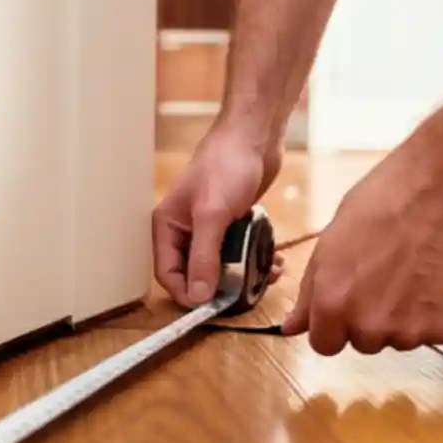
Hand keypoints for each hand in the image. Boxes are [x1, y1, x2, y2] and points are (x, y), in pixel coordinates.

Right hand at [153, 129, 284, 306]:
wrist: (254, 135)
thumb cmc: (226, 165)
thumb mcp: (213, 215)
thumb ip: (204, 258)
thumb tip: (198, 296)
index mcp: (168, 227)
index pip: (168, 274)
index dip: (186, 294)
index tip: (210, 307)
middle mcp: (185, 230)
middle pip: (196, 274)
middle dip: (221, 286)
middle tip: (245, 293)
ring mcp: (210, 228)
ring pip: (222, 267)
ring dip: (245, 275)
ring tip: (267, 275)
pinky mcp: (233, 225)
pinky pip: (241, 253)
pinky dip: (256, 260)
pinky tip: (274, 260)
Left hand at [282, 148, 442, 354]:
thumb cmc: (386, 203)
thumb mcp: (331, 241)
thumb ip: (310, 292)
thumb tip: (291, 328)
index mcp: (332, 306)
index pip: (324, 345)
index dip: (336, 324)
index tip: (351, 302)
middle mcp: (368, 327)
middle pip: (365, 342)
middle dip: (372, 318)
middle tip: (390, 277)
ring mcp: (410, 332)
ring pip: (401, 338)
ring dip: (407, 316)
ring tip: (418, 272)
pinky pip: (436, 332)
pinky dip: (439, 313)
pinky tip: (441, 277)